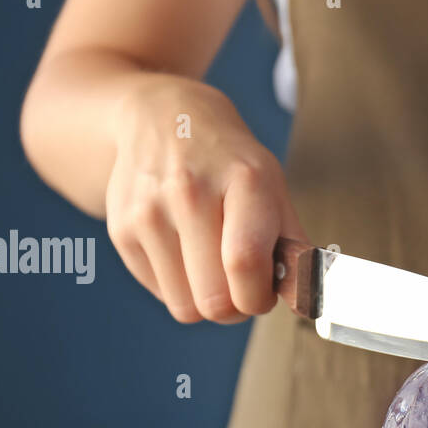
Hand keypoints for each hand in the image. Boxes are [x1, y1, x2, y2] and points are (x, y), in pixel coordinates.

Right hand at [105, 76, 306, 323]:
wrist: (164, 119)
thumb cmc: (230, 163)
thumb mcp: (274, 188)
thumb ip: (295, 248)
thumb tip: (307, 302)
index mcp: (244, 180)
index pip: (245, 264)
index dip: (259, 298)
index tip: (264, 293)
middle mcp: (190, 192)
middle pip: (214, 299)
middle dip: (236, 307)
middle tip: (241, 285)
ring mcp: (149, 210)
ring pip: (185, 307)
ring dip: (206, 301)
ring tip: (213, 266)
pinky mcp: (121, 229)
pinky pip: (162, 295)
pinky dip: (179, 287)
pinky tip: (185, 251)